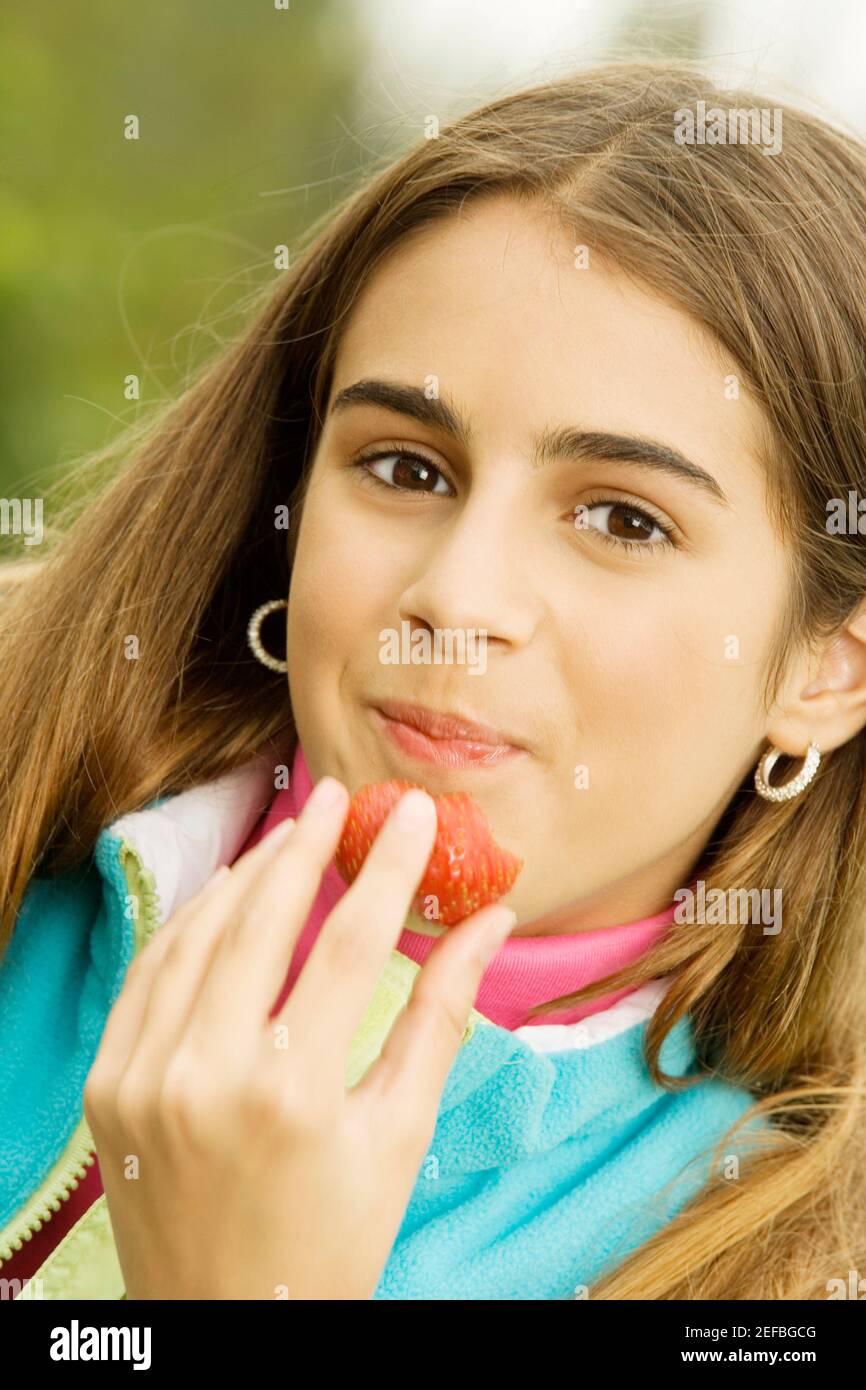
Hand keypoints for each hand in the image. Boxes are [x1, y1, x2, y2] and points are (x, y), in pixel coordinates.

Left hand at [83, 775, 515, 1299]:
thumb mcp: (399, 1134)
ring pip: (197, 936)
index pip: (348, 943)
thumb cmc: (332, 1239)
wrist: (230, 1324)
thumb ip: (440, 1018)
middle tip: (338, 794)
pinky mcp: (109, 1085)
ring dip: (245, 876)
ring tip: (289, 835)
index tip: (412, 811)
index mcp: (293, 1095)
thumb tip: (489, 923)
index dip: (388, 866)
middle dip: (306, 844)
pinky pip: (149, 976)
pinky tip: (226, 897)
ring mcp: (144, 1078)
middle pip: (261, 920)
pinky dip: (189, 925)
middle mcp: (207, 1077)